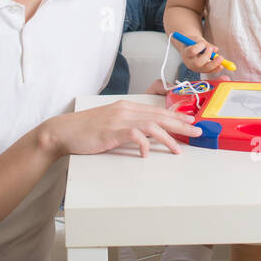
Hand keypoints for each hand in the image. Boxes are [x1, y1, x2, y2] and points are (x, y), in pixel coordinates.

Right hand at [41, 99, 200, 158]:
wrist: (63, 131)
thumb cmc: (86, 130)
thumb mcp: (111, 123)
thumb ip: (128, 125)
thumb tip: (146, 134)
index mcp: (127, 106)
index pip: (157, 110)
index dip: (176, 116)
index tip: (190, 122)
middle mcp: (126, 110)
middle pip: (159, 116)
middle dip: (181, 125)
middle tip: (197, 132)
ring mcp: (119, 119)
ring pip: (152, 125)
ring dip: (168, 138)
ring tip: (178, 149)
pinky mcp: (112, 131)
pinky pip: (134, 136)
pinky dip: (144, 145)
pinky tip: (147, 154)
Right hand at [176, 37, 224, 74]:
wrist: (189, 48)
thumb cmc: (193, 43)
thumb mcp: (197, 40)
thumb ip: (205, 43)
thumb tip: (216, 49)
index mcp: (186, 53)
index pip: (191, 52)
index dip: (198, 48)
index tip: (202, 43)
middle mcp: (190, 63)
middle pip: (198, 63)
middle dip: (207, 56)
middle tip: (212, 50)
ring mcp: (196, 68)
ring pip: (205, 68)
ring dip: (214, 63)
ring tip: (220, 57)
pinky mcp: (202, 70)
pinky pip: (210, 71)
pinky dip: (216, 68)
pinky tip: (221, 66)